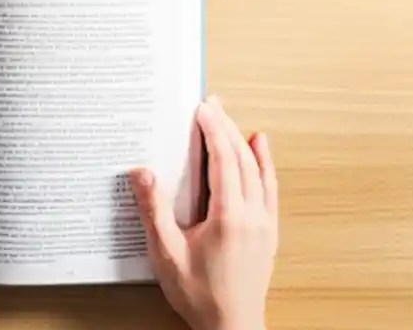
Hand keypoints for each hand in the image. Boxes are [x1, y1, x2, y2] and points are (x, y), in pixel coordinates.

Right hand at [130, 96, 277, 329]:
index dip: (213, 131)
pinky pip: (270, 189)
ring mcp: (265, 224)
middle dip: (226, 128)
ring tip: (233, 119)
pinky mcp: (269, 233)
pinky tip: (261, 151)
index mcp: (228, 217)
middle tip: (213, 105)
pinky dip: (265, 166)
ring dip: (244, 142)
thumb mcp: (167, 254)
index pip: (223, 161)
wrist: (230, 327)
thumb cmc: (198, 295)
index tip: (203, 109)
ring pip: (258, 172)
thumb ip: (154, 212)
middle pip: (242, 160)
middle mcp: (252, 216)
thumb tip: (142, 173)